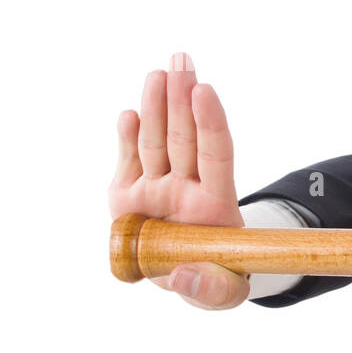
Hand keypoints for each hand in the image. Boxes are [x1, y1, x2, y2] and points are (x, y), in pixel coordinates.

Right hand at [108, 51, 250, 309]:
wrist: (190, 278)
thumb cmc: (214, 279)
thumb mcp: (223, 293)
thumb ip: (210, 289)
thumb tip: (182, 276)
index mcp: (214, 209)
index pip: (216, 158)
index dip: (211, 125)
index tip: (205, 92)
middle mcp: (184, 193)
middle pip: (185, 139)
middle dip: (182, 99)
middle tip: (182, 59)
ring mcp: (156, 191)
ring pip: (158, 143)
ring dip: (157, 106)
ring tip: (160, 71)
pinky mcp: (127, 196)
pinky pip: (130, 160)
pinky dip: (128, 137)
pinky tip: (130, 113)